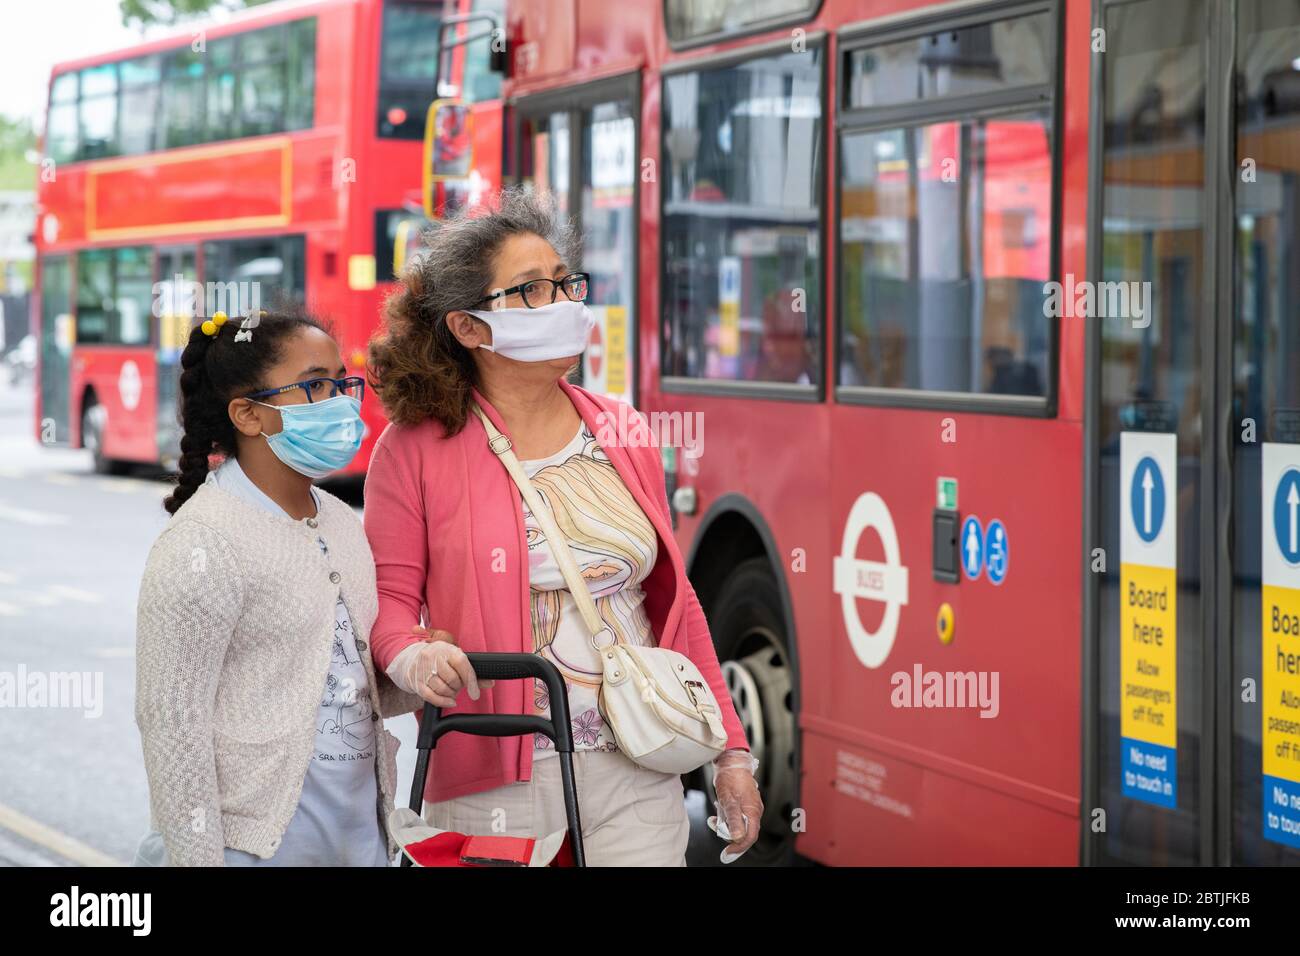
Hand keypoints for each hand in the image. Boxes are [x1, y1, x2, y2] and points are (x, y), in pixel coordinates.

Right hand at [403, 627, 493, 706]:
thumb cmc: (436, 659)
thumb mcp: (453, 658)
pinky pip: (431, 696)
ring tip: (452, 691)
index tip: (474, 691)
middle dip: (459, 687)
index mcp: (445, 649)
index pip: (461, 663)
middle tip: (458, 687)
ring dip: (451, 694)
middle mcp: (432, 657)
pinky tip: (449, 701)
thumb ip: (471, 671)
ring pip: (442, 689)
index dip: (470, 679)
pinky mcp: (415, 682)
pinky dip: (442, 702)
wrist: (410, 658)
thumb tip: (489, 683)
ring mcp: (422, 669)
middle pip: (452, 679)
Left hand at [709, 749, 762, 863]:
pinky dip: (726, 817)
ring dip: (726, 825)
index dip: (740, 846)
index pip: (750, 836)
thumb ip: (734, 820)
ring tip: (715, 819)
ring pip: (739, 824)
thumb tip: (738, 837)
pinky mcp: (744, 803)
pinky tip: (719, 812)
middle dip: (730, 834)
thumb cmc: (730, 778)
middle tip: (717, 829)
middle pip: (745, 832)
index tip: (728, 852)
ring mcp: (749, 807)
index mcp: (753, 811)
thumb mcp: (728, 801)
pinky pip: (736, 816)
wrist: (730, 762)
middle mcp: (754, 811)